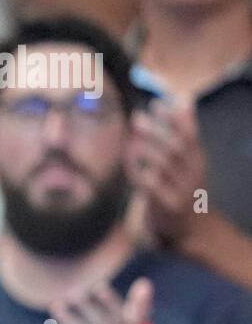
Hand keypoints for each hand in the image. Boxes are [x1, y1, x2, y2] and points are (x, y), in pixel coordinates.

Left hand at [128, 98, 206, 248]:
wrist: (191, 225)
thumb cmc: (181, 185)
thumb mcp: (187, 159)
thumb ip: (182, 131)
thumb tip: (183, 98)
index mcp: (197, 158)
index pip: (191, 134)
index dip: (175, 117)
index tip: (156, 103)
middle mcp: (193, 171)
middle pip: (177, 147)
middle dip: (157, 131)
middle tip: (136, 118)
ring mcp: (183, 188)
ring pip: (164, 165)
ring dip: (145, 150)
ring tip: (129, 140)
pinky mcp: (169, 204)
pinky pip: (152, 185)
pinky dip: (139, 172)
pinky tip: (127, 164)